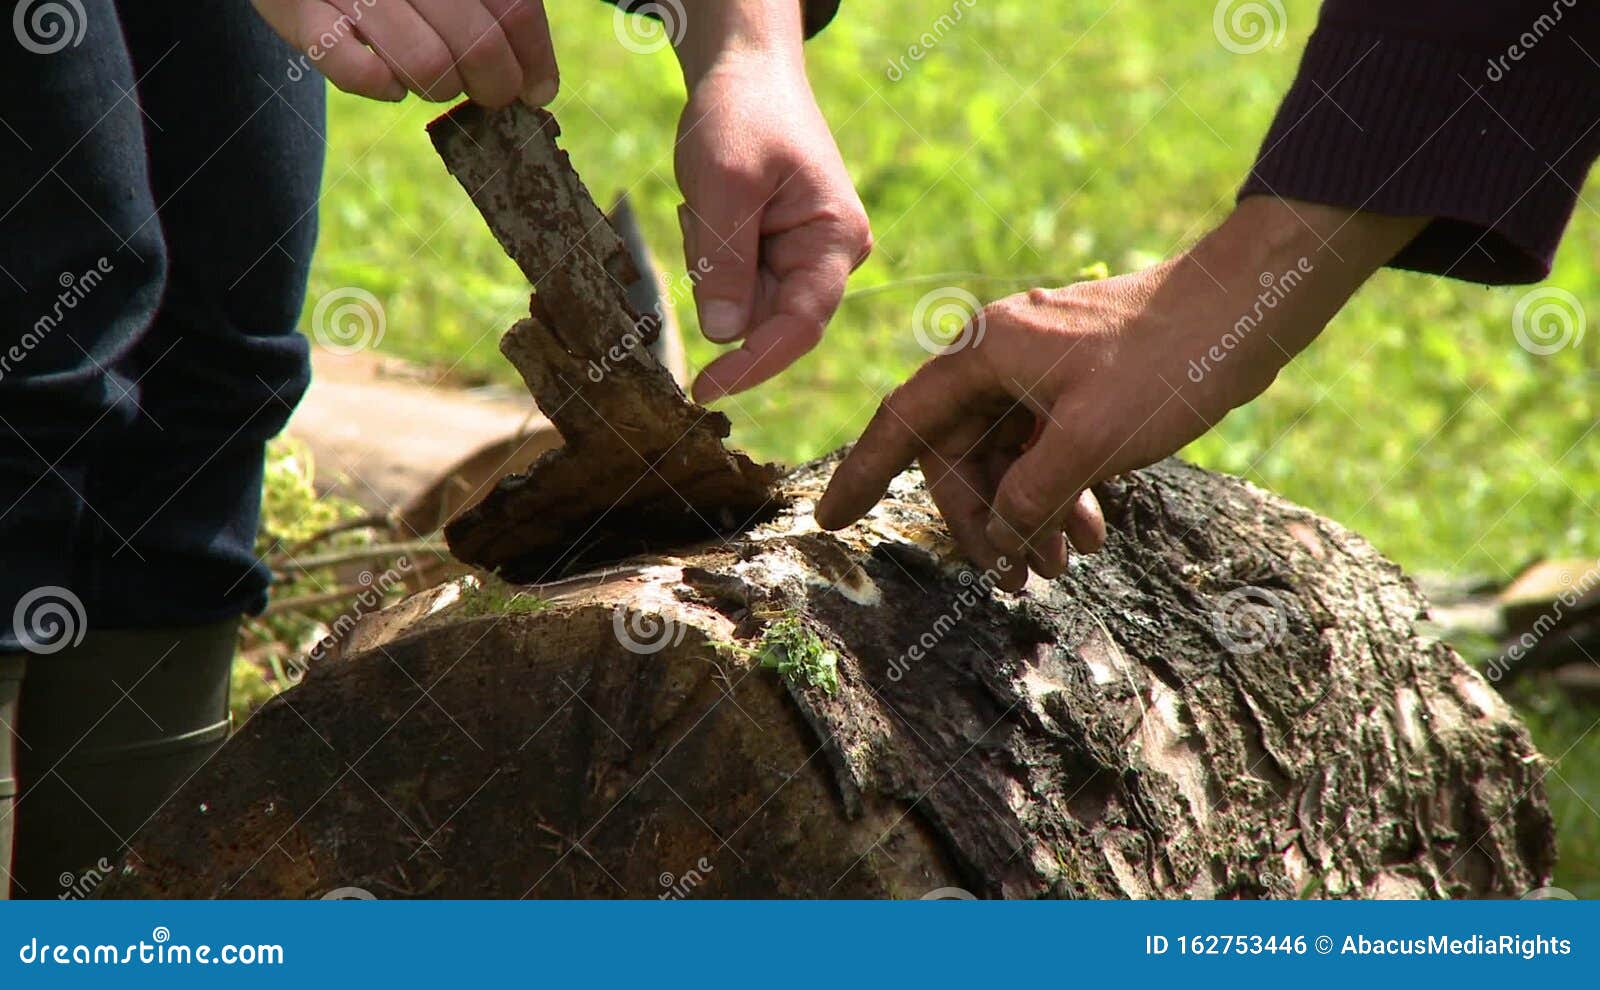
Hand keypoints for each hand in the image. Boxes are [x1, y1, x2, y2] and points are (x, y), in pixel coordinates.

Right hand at [253, 0, 558, 106]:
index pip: (515, 8)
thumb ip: (490, 6)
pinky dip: (382, 87)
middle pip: (480, 44)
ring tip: (435, 78)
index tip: (540, 90)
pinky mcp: (300, 10)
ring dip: (440, 88)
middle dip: (495, 85)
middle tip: (490, 93)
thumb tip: (538, 82)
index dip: (536, 59)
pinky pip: (357, 72)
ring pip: (428, 65)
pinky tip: (388, 81)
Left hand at [668, 5, 870, 401]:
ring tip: (708, 202)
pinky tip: (709, 207)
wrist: (744, 73)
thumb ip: (724, 260)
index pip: (799, 327)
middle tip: (700, 214)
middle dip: (721, 283)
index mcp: (837, 239)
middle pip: (765, 317)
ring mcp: (804, 257)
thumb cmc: (742, 114)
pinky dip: (709, 253)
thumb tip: (724, 337)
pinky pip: (732, 281)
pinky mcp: (776, 254)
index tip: (704, 389)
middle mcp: (831, 257)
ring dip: (710, 264)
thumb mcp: (724, 182)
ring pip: (742, 302)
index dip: (752, 365)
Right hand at [816, 197, 1426, 591]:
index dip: (862, 473)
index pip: (902, 421)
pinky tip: (1092, 533)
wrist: (1248, 306)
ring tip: (1063, 566)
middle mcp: (1001, 361)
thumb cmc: (1168, 357)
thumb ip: (1032, 493)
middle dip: (983, 521)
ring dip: (1028, 516)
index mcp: (985, 354)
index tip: (830, 521)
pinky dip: (1061, 493)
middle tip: (1013, 580)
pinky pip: (1047, 451)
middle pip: (959, 455)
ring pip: (1008, 460)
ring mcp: (1042, 375)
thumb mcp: (1092, 437)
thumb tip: (1002, 536)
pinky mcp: (1080, 389)